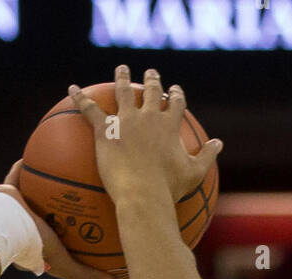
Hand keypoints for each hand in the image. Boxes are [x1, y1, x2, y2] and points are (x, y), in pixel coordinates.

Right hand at [0, 162, 115, 278]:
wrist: (1, 226)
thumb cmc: (32, 244)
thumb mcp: (62, 262)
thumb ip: (85, 274)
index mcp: (34, 246)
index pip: (55, 244)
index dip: (68, 239)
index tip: (86, 232)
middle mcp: (23, 228)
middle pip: (45, 217)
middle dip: (58, 210)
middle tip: (76, 200)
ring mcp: (12, 210)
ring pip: (31, 196)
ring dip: (43, 187)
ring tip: (61, 175)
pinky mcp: (4, 193)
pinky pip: (17, 175)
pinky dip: (25, 167)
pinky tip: (40, 154)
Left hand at [69, 66, 221, 206]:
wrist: (143, 195)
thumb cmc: (169, 189)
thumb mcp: (194, 174)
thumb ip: (207, 156)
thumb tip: (219, 143)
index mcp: (169, 125)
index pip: (175, 103)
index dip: (175, 95)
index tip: (174, 91)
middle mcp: (149, 116)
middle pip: (152, 91)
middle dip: (153, 80)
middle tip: (151, 74)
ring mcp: (126, 121)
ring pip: (123, 91)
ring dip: (123, 78)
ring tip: (122, 69)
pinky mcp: (105, 130)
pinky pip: (89, 110)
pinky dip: (80, 98)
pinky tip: (72, 88)